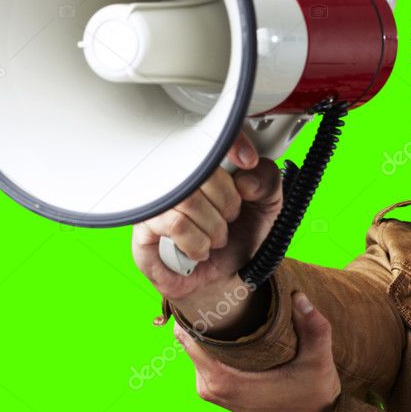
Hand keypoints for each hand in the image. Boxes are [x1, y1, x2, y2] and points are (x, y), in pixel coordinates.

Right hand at [132, 129, 283, 299]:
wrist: (222, 278)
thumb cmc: (240, 235)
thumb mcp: (267, 206)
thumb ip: (268, 181)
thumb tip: (246, 179)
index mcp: (204, 160)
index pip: (212, 133)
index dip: (232, 140)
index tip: (248, 160)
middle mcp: (174, 174)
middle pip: (201, 171)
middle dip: (228, 204)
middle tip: (229, 218)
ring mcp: (154, 199)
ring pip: (187, 200)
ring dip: (214, 228)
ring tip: (215, 236)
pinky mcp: (142, 228)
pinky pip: (173, 223)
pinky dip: (197, 243)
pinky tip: (198, 249)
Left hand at [173, 291, 340, 411]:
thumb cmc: (313, 397)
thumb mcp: (318, 361)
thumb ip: (313, 328)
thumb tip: (299, 296)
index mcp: (225, 382)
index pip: (189, 339)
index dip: (195, 310)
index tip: (210, 287)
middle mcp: (211, 388)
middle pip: (190, 340)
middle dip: (203, 314)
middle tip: (224, 289)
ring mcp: (212, 391)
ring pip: (196, 349)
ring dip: (208, 328)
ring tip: (229, 303)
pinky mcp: (218, 391)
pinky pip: (204, 358)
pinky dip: (212, 341)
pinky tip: (231, 325)